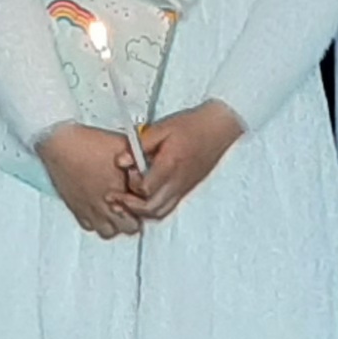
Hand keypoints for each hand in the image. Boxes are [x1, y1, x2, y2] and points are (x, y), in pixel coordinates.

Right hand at [35, 124, 139, 238]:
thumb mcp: (123, 145)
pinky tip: (97, 207)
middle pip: (129, 227)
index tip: (143, 198)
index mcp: (123, 190)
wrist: (60, 142)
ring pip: (108, 232)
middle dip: (133, 218)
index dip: (146, 206)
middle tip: (132, 205)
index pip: (144, 212)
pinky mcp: (76, 208)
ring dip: (114, 223)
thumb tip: (149, 164)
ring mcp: (90, 209)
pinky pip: (89, 226)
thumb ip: (139, 159)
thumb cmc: (89, 143)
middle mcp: (107, 205)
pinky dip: (95, 221)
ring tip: (114, 210)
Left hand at [118, 102, 244, 222]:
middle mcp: (177, 182)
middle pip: (152, 208)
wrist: (218, 130)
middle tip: (119, 194)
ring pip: (160, 212)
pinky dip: (153, 208)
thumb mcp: (162, 128)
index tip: (129, 171)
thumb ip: (140, 145)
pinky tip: (145, 197)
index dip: (132, 185)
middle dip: (131, 206)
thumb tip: (121, 161)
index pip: (146, 189)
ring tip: (129, 198)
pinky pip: (168, 207)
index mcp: (170, 165)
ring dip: (141, 210)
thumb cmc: (189, 126)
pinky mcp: (186, 190)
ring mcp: (183, 189)